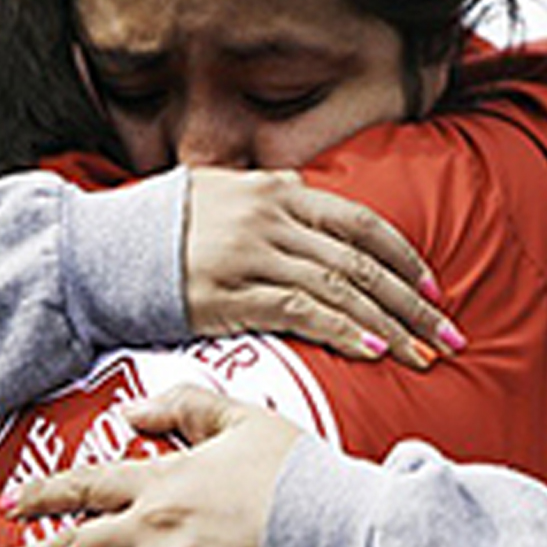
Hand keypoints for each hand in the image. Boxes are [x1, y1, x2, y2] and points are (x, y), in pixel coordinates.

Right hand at [185, 168, 465, 368]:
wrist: (98, 250)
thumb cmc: (164, 224)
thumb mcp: (222, 190)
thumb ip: (274, 196)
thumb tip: (313, 196)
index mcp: (277, 191)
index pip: (360, 223)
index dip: (404, 257)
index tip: (433, 289)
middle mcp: (272, 219)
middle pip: (362, 262)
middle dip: (413, 302)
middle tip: (448, 335)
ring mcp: (252, 256)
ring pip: (341, 290)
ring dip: (390, 325)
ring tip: (422, 356)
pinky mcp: (230, 296)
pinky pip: (303, 313)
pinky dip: (344, 331)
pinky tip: (374, 351)